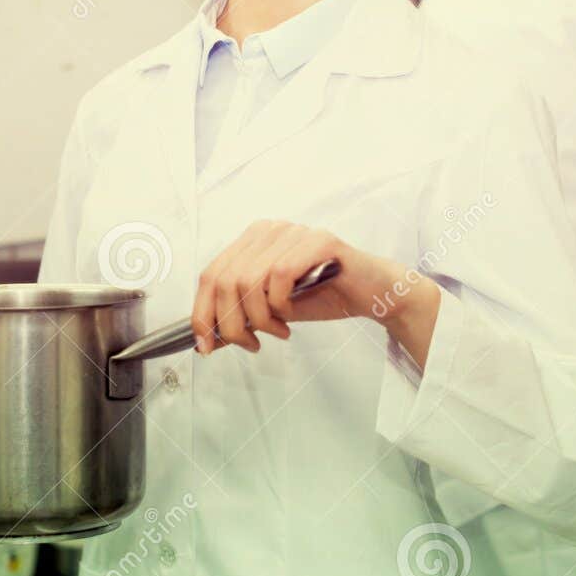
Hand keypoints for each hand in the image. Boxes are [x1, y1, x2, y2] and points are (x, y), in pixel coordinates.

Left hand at [190, 220, 439, 362]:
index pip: (210, 275)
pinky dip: (279, 304)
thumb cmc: (324, 296)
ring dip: (260, 318)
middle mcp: (269, 229)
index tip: (207, 346)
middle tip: (251, 344)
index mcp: (252, 240)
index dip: (203, 314)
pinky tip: (291, 316)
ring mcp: (294, 232)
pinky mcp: (318, 242)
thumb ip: (242, 316)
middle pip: (225, 280)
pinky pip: (280, 275)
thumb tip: (209, 339)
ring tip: (278, 331)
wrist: (372, 294)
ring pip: (249, 280)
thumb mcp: (272, 310)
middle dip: (232, 323)